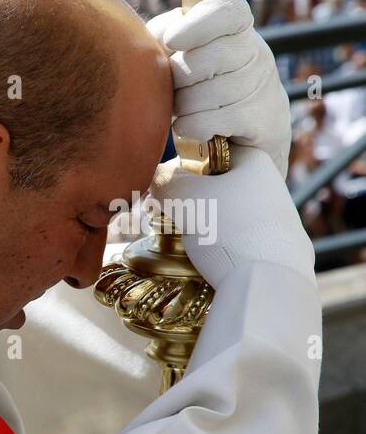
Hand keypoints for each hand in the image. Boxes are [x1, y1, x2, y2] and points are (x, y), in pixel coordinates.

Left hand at [147, 0, 290, 177]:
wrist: (235, 133)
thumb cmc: (194, 84)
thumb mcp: (176, 53)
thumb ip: (162, 34)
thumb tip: (162, 35)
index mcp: (234, 26)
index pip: (228, 11)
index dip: (199, 24)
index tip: (172, 40)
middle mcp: (255, 50)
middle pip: (212, 57)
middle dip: (180, 77)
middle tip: (173, 87)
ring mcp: (263, 84)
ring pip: (212, 92)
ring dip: (184, 104)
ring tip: (181, 107)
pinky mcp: (263, 118)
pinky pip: (216, 119)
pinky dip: (193, 125)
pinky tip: (187, 125)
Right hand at [150, 146, 311, 288]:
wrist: (268, 282)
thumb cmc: (228, 230)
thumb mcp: (184, 198)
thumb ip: (164, 181)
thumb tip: (156, 178)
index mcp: (255, 160)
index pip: (209, 151)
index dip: (182, 167)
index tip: (166, 188)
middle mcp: (271, 184)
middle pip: (216, 185)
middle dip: (190, 200)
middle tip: (168, 217)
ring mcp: (277, 219)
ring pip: (225, 214)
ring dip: (202, 224)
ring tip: (187, 242)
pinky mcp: (278, 249)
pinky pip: (237, 239)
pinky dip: (219, 245)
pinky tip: (210, 259)